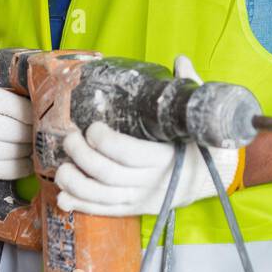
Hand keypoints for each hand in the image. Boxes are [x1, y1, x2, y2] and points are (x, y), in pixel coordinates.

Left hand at [54, 54, 240, 215]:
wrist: (209, 179)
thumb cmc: (200, 145)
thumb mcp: (199, 117)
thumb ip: (189, 88)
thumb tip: (180, 60)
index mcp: (167, 158)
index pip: (130, 154)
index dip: (106, 142)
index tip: (93, 127)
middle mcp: (152, 182)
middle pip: (109, 174)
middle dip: (83, 157)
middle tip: (71, 138)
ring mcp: (141, 198)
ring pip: (102, 197)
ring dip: (76, 184)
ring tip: (62, 168)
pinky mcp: (134, 208)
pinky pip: (105, 211)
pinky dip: (82, 206)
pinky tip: (63, 197)